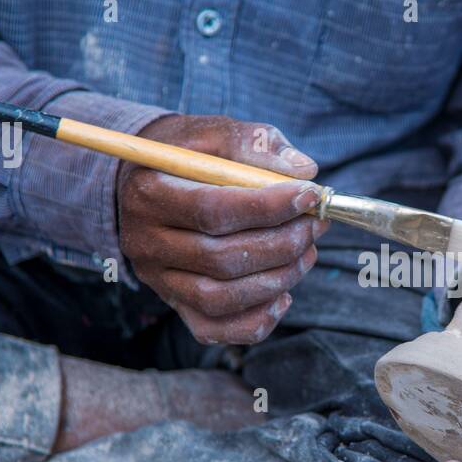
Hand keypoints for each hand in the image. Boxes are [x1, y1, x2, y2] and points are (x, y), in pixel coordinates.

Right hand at [119, 114, 324, 344]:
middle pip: (220, 259)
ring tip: (306, 252)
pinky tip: (284, 295)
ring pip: (220, 298)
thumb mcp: (217, 133)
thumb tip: (303, 170)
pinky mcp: (174, 303)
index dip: (267, 207)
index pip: (213, 210)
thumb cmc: (193, 154)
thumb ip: (256, 144)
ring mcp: (158, 279)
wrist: (153, 179)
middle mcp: (144, 243)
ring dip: (276, 279)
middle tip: (316, 225)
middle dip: (282, 244)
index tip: (309, 195)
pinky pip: (214, 328)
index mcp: (148, 193)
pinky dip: (255, 321)